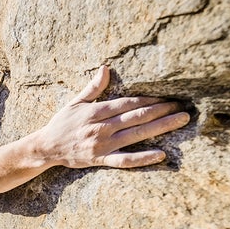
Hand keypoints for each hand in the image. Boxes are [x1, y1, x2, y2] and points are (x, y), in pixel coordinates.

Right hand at [39, 66, 188, 167]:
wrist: (46, 148)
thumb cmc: (61, 123)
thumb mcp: (75, 102)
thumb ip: (93, 87)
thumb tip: (106, 68)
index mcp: (96, 111)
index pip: (128, 102)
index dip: (149, 98)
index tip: (166, 94)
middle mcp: (101, 127)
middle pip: (137, 116)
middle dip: (161, 110)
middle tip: (183, 105)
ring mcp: (103, 144)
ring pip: (136, 135)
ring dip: (161, 127)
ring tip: (180, 120)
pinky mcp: (101, 160)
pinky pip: (125, 160)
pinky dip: (143, 158)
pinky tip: (161, 155)